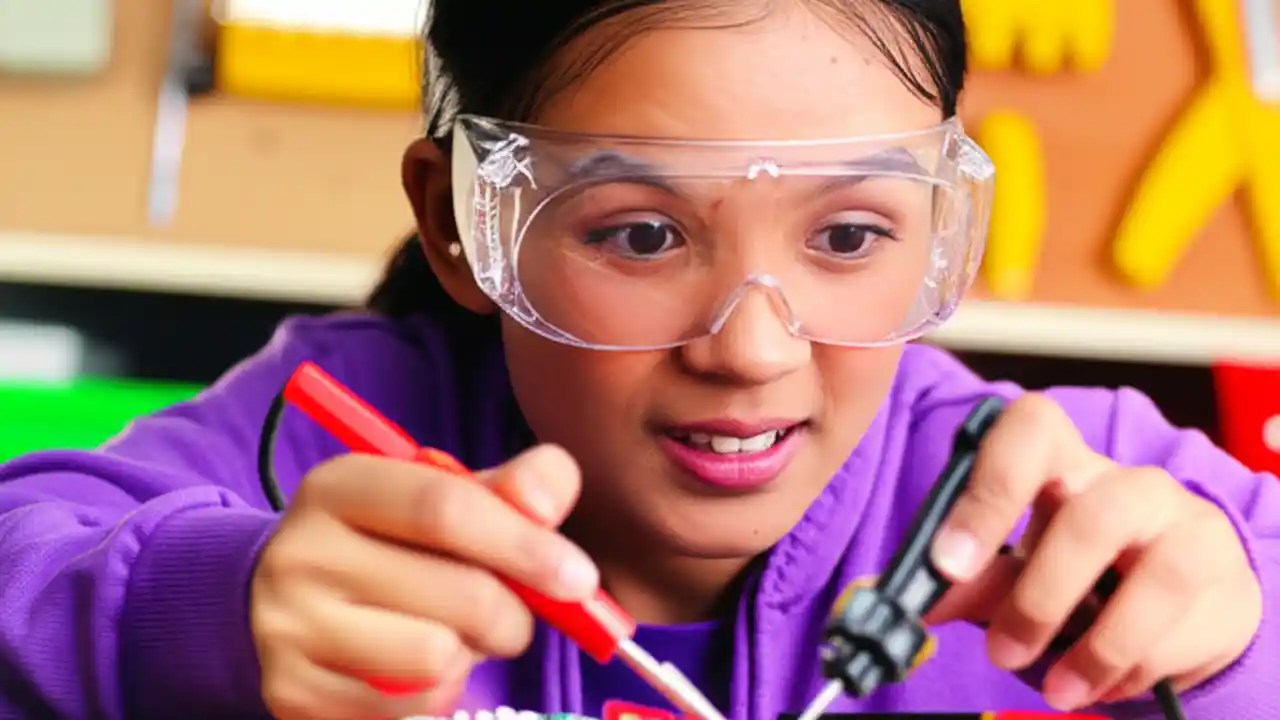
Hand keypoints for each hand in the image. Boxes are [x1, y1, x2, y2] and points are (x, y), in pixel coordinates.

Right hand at [250, 445, 598, 719]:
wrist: (279, 602)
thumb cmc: (386, 545)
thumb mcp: (436, 498)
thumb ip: (508, 491)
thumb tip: (551, 501)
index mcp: (340, 486)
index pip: (446, 508)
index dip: (526, 544)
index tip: (579, 579)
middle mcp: (302, 553)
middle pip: (461, 594)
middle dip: (514, 614)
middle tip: (510, 615)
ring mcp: (288, 630)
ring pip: (439, 658)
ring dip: (471, 656)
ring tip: (451, 637)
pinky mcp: (292, 696)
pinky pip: (413, 708)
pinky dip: (438, 695)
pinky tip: (417, 670)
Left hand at [926, 394, 1261, 710]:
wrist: (1174, 592)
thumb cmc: (1077, 564)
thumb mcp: (1014, 563)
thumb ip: (968, 578)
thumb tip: (914, 600)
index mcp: (1061, 457)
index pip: (1030, 430)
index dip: (988, 491)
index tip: (948, 562)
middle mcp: (1128, 482)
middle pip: (1091, 518)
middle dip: (1039, 596)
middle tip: (998, 652)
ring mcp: (1186, 525)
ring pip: (1155, 577)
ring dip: (1096, 646)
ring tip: (1055, 688)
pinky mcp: (1225, 580)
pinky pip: (1182, 630)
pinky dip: (1131, 668)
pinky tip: (1099, 683)